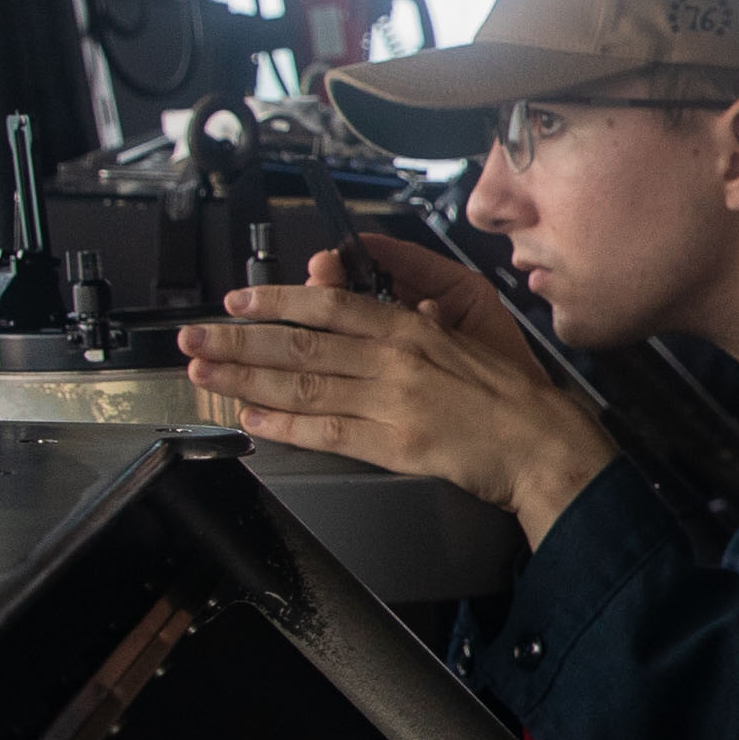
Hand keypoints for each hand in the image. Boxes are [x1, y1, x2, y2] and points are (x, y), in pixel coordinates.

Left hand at [180, 251, 618, 545]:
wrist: (544, 444)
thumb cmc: (510, 390)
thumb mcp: (469, 328)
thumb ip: (417, 310)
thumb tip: (379, 294)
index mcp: (413, 328)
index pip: (331, 306)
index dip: (278, 301)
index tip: (239, 301)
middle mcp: (396, 361)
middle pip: (301, 346)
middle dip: (239, 341)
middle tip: (194, 337)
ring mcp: (392, 404)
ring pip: (303, 387)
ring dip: (245, 381)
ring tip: (204, 376)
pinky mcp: (394, 445)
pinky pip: (326, 433)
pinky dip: (283, 428)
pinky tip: (250, 421)